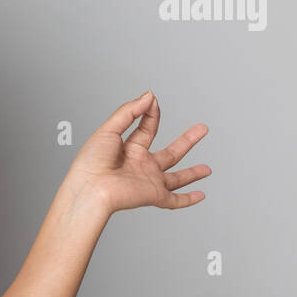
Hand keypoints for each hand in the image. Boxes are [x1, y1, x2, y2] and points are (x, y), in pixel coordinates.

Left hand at [65, 90, 210, 214]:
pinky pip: (174, 200)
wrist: (89, 189)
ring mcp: (148, 181)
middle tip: (201, 129)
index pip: (147, 129)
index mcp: (128, 149)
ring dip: (192, 174)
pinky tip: (201, 196)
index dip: (151, 114)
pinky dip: (189, 200)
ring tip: (207, 169)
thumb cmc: (90, 162)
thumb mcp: (109, 129)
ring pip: (176, 178)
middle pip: (170, 153)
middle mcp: (141, 165)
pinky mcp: (153, 195)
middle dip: (187, 141)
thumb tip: (149, 96)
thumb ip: (129, 112)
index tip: (153, 101)